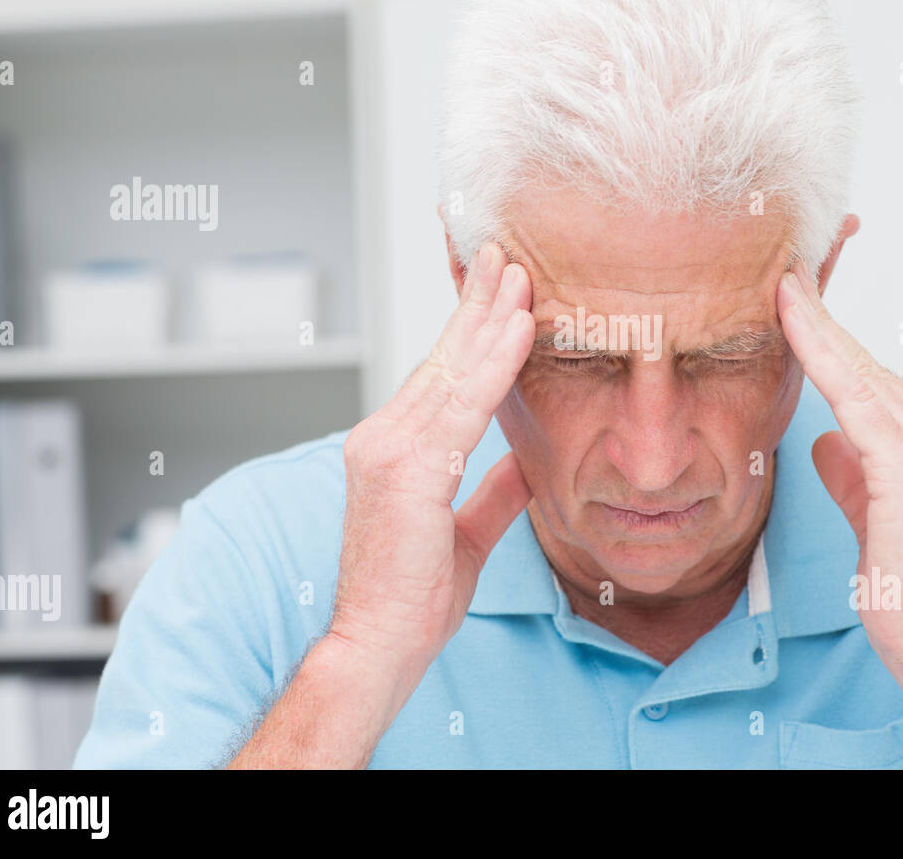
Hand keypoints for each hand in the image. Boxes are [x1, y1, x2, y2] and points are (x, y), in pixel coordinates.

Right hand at [330, 242, 534, 668]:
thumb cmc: (412, 598)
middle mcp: (383, 439)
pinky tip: (519, 330)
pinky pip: (463, 405)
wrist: (378, 647)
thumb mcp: (466, 535)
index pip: (441, 377)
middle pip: (442, 359)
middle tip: (507, 255)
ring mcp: (389, 451)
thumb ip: (492, 493)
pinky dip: (494, 364)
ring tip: (521, 274)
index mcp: (394, 451)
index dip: (472, 333)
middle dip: (479, 305)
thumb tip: (524, 463)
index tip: (501, 293)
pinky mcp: (406, 471)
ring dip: (492, 319)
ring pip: (452, 371)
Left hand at [777, 257, 902, 668]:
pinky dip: (820, 353)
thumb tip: (825, 440)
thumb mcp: (868, 514)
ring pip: (859, 368)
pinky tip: (793, 322)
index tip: (794, 299)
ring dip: (814, 322)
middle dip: (819, 316)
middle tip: (783, 269)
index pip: (869, 377)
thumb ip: (852, 472)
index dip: (829, 338)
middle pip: (864, 362)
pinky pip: (853, 394)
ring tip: (780, 281)